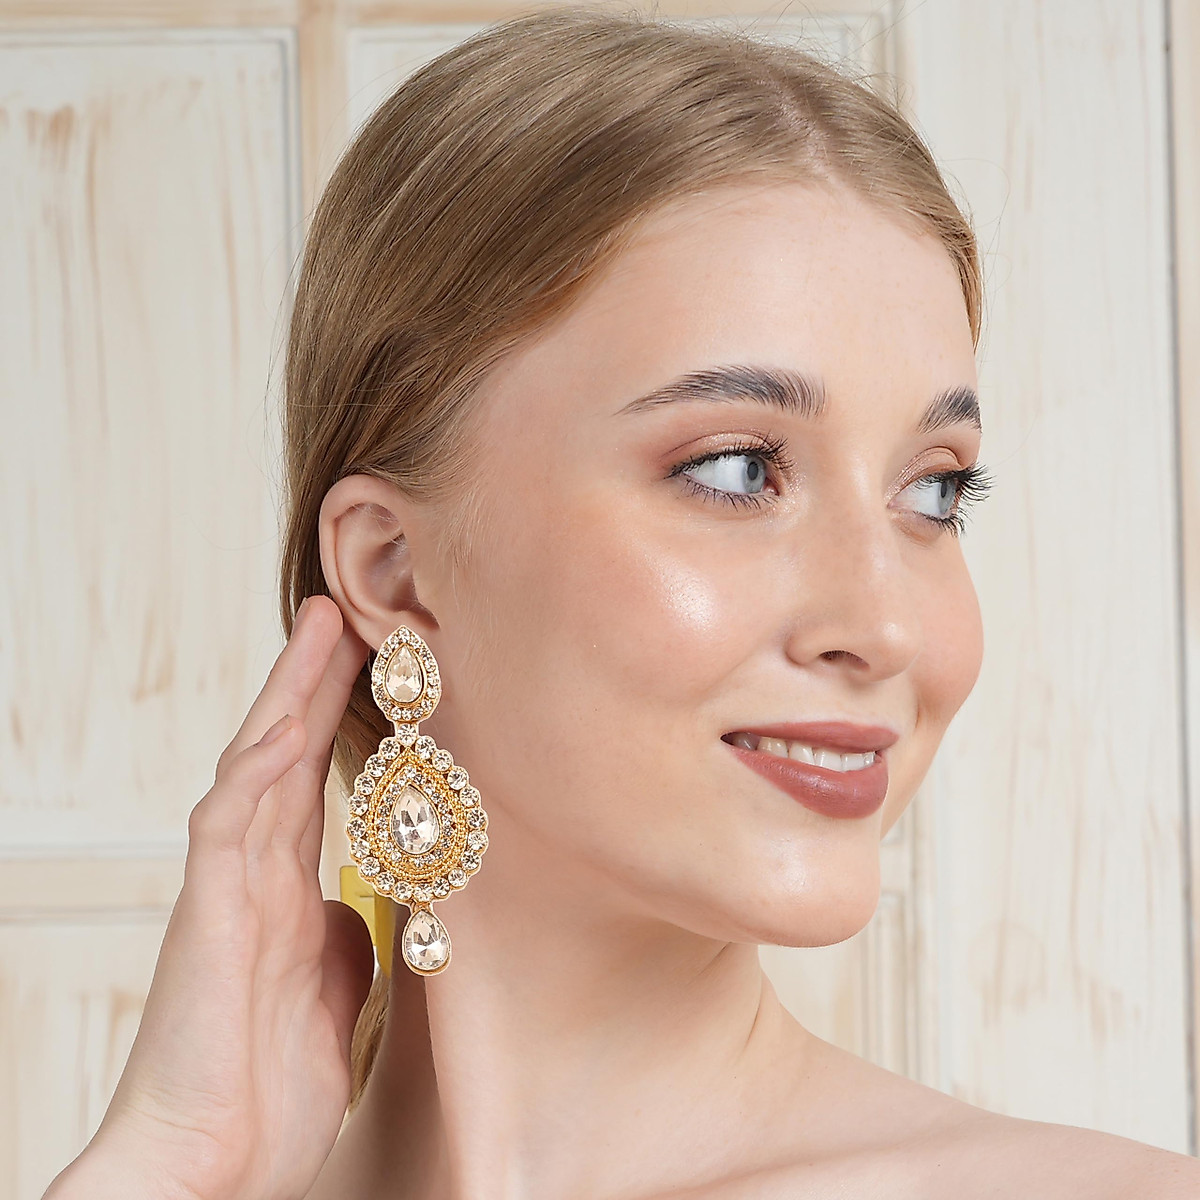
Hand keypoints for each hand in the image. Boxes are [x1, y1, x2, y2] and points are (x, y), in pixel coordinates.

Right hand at [45, 596, 375, 1199]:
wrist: (216, 1166)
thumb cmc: (268, 1087)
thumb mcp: (337, 991)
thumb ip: (348, 932)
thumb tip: (374, 894)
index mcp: (289, 890)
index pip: (315, 780)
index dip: (338, 718)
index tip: (372, 661)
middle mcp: (257, 875)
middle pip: (286, 755)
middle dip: (312, 681)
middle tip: (342, 612)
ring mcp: (229, 889)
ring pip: (254, 769)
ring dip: (285, 699)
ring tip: (317, 631)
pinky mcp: (208, 916)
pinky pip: (227, 827)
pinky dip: (253, 774)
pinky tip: (279, 730)